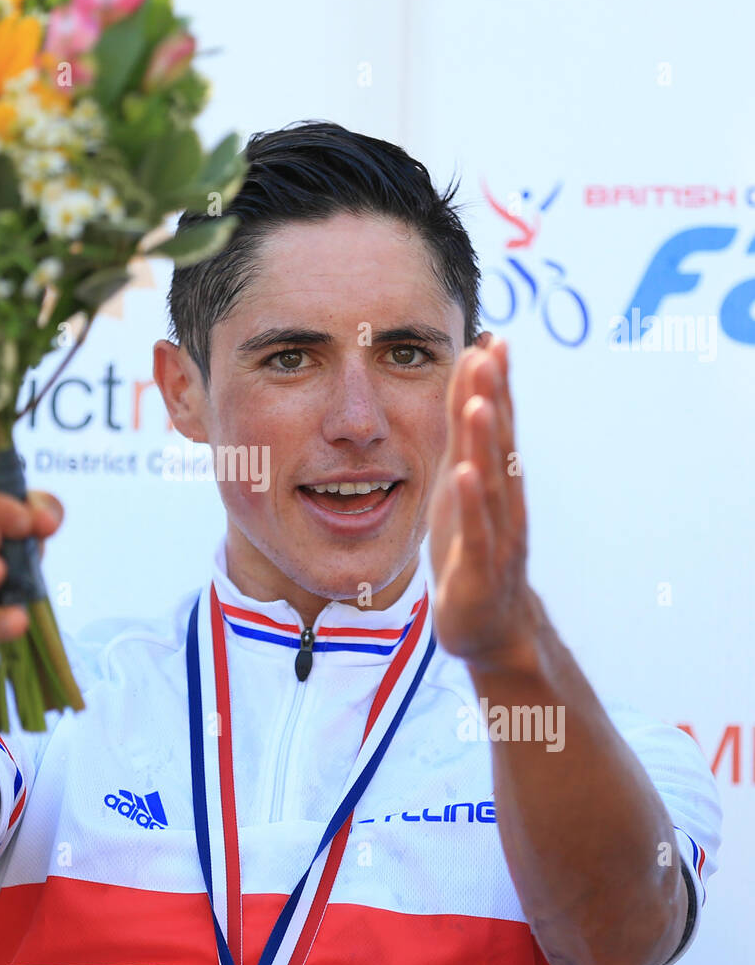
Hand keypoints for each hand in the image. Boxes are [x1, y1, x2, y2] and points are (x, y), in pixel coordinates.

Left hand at [427, 335, 536, 668]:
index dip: (493, 383)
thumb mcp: (461, 491)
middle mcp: (503, 500)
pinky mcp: (479, 566)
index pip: (494, 424)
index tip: (490, 338)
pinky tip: (465, 474)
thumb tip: (468, 392)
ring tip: (479, 401)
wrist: (490, 626)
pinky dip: (471, 502)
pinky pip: (476, 530)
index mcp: (493, 480)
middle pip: (498, 441)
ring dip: (485, 440)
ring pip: (491, 480)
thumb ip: (464, 444)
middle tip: (490, 350)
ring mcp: (495, 533)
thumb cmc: (474, 552)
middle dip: (494, 396)